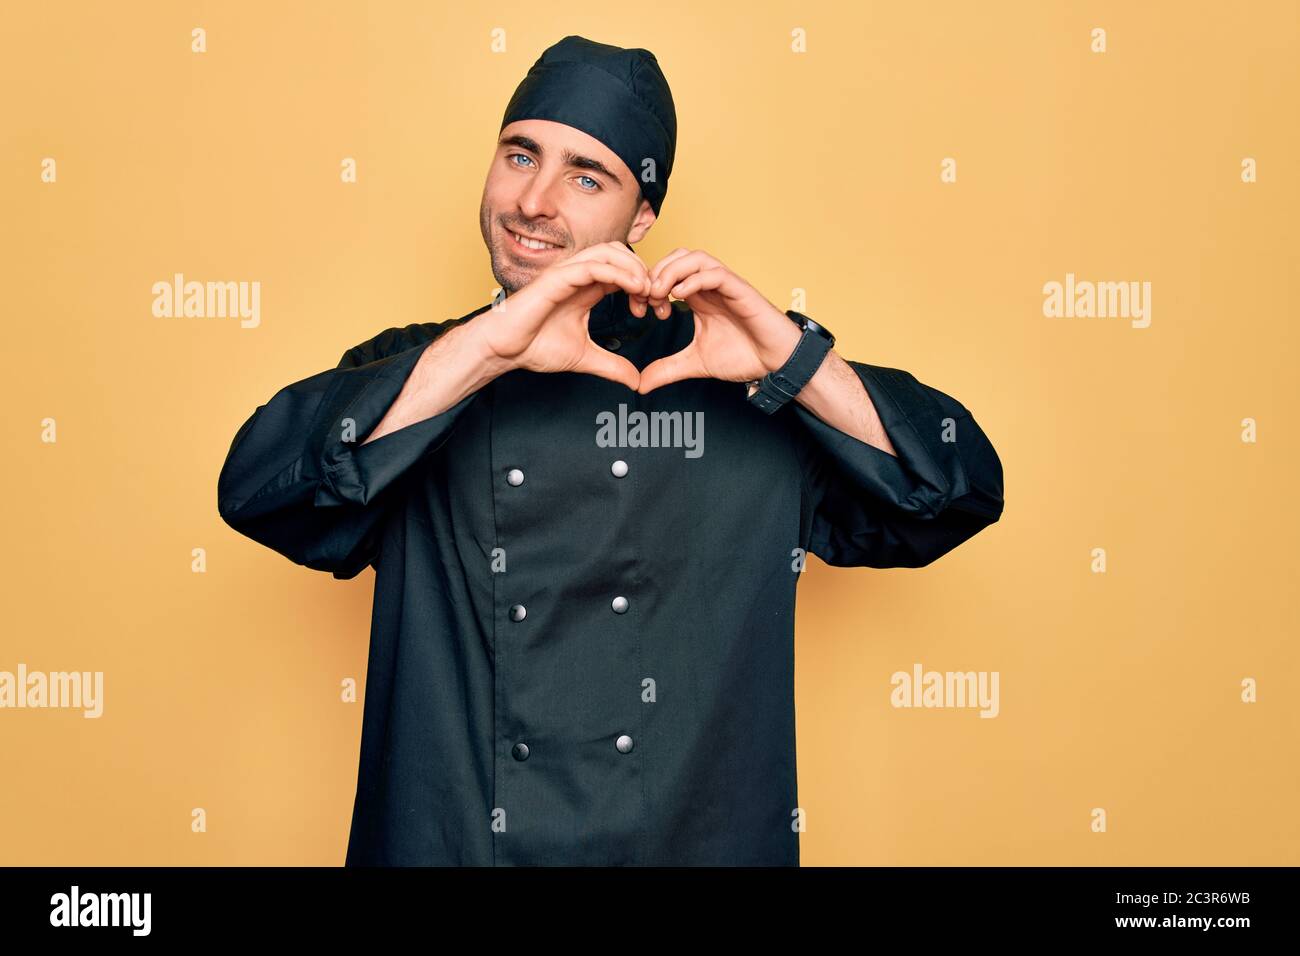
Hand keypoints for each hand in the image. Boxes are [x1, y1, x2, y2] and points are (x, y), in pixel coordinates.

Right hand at [478, 241, 664, 390]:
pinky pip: (592, 265)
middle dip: (644, 271)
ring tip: (648, 289)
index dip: (645, 285)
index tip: (656, 310)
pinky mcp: (556, 278)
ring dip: (633, 267)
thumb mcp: (585, 357)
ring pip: (608, 252)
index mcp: (586, 288)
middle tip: (657, 299)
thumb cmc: (534, 347)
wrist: (504, 350)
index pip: (623, 272)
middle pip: (621, 254)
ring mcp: (567, 273)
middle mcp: (578, 276)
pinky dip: (616, 271)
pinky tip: (633, 286)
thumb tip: (636, 381)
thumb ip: (612, 365)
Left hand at [636, 249, 802, 393]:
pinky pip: (715, 273)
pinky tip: (679, 296)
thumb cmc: (744, 356)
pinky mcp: (741, 290)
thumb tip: (641, 384)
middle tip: (644, 298)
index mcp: (699, 297)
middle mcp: (711, 287)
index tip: (639, 309)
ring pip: (695, 258)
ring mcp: (726, 286)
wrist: (775, 363)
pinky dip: (693, 279)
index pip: (668, 274)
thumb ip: (668, 369)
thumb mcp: (695, 363)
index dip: (648, 285)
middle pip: (678, 257)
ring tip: (659, 292)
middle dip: (655, 272)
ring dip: (672, 270)